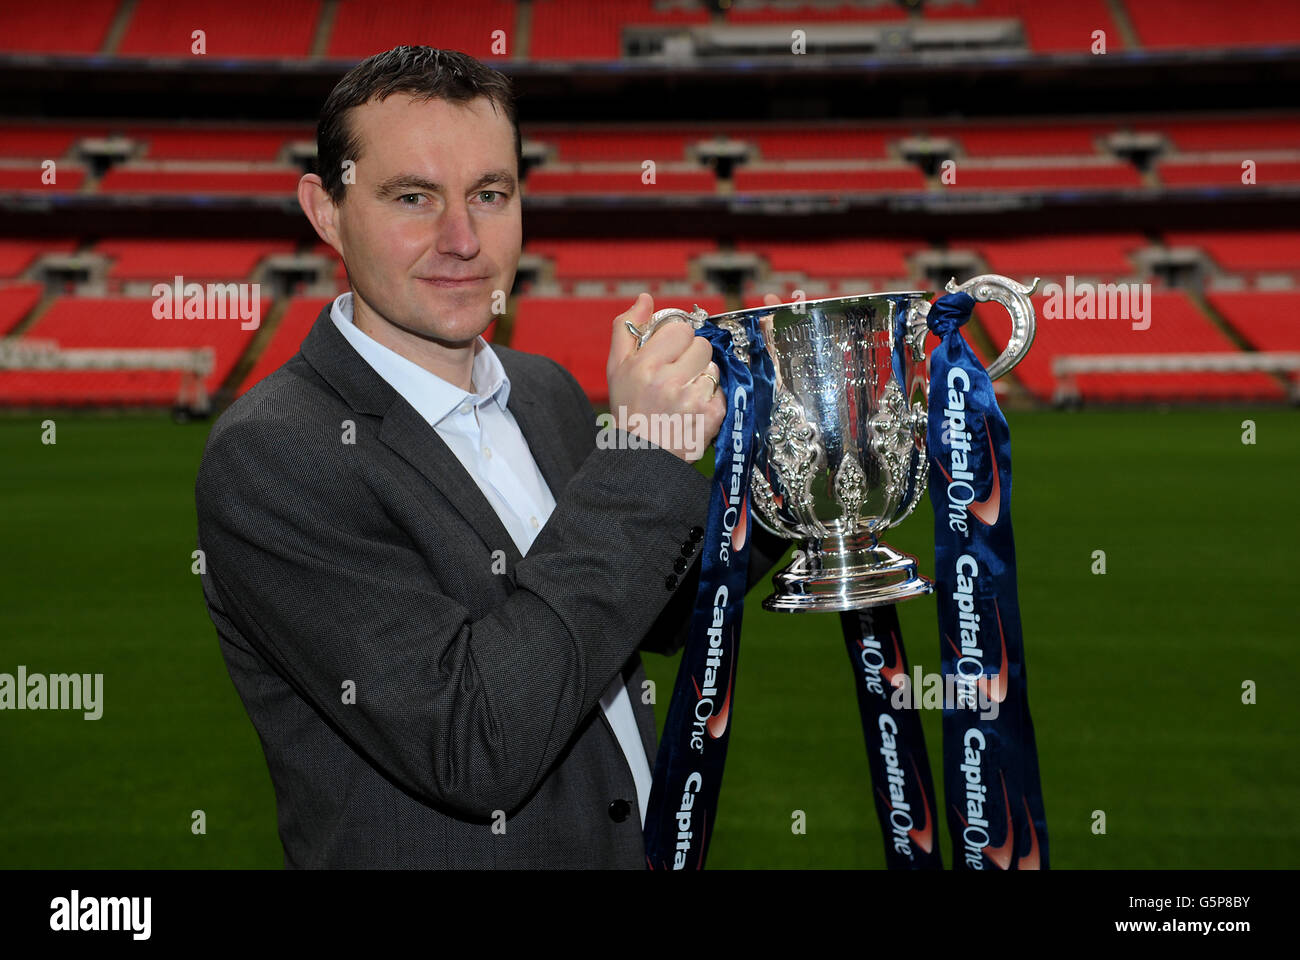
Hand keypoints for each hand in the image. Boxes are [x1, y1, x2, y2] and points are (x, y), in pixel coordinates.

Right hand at [606, 293, 723, 462]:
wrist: (642, 456)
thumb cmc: (629, 409)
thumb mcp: (617, 368)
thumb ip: (627, 329)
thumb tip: (645, 298)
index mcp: (644, 366)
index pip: (681, 329)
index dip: (676, 340)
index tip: (668, 355)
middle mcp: (668, 381)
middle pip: (702, 345)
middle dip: (692, 357)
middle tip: (676, 375)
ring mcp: (693, 400)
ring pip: (713, 367)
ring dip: (702, 377)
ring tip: (683, 394)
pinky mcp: (711, 416)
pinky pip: (721, 389)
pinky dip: (710, 397)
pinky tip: (693, 408)